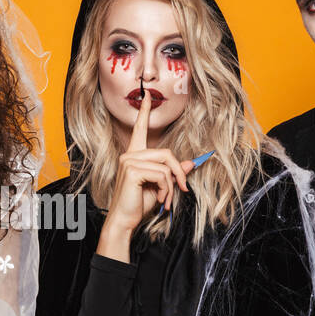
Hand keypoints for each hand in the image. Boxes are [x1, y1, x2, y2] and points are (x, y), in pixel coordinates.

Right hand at [104, 94, 193, 236]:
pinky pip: (162, 175)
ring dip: (171, 186)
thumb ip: (172, 173)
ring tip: (166, 200)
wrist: (125, 221)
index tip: (148, 95)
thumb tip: (189, 163)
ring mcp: (129, 161)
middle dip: (178, 174)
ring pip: (166, 166)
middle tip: (182, 190)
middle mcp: (130, 154)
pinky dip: (166, 190)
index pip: (139, 129)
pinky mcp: (132, 170)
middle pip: (167, 154)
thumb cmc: (138, 205)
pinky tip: (159, 199)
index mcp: (134, 155)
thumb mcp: (160, 187)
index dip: (145, 112)